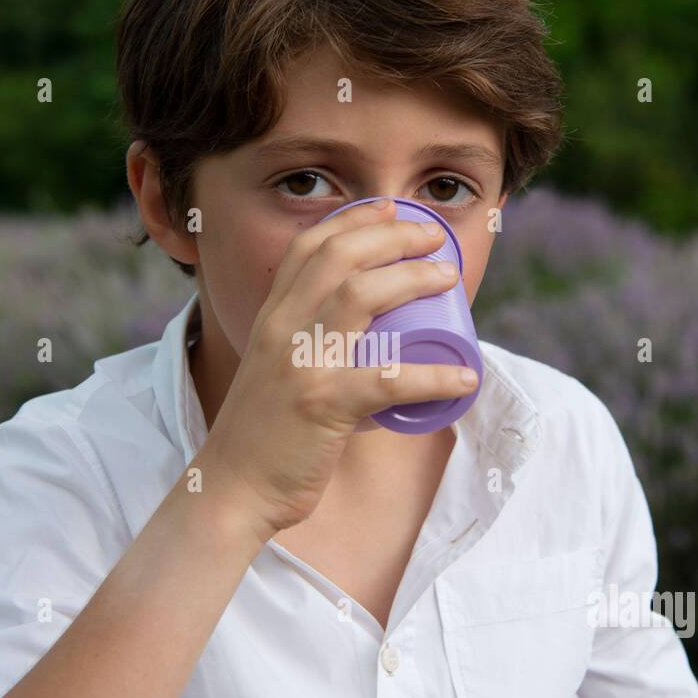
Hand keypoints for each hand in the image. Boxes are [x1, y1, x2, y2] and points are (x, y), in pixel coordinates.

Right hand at [200, 198, 477, 535]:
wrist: (233, 488)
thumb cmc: (264, 435)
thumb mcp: (275, 371)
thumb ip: (308, 349)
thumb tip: (370, 344)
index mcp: (271, 317)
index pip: (309, 247)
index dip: (354, 219)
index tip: (392, 209)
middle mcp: (281, 329)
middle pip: (340, 257)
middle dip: (394, 236)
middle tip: (434, 240)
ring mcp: (301, 364)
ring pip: (361, 296)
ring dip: (414, 279)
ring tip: (449, 280)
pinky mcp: (322, 405)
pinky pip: (389, 380)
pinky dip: (435, 377)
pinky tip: (464, 377)